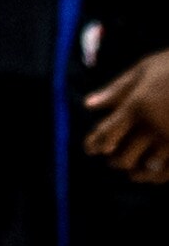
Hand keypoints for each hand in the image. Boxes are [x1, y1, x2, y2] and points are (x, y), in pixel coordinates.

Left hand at [85, 50, 168, 184]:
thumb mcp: (144, 70)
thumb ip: (116, 90)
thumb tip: (89, 104)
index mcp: (138, 106)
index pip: (107, 134)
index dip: (95, 144)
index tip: (91, 148)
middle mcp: (155, 127)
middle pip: (123, 157)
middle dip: (114, 159)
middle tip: (110, 156)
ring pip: (147, 168)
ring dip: (135, 169)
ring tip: (131, 166)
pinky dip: (157, 175)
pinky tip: (152, 169)